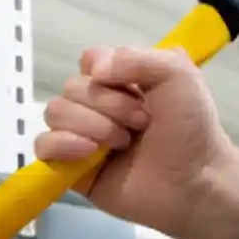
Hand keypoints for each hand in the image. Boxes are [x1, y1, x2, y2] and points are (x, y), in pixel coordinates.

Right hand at [34, 46, 238, 238]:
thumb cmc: (191, 128)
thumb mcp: (178, 75)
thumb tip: (93, 70)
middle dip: (107, 103)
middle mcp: (98, 107)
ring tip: (122, 143)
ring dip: (91, 124)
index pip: (90, 60)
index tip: (134, 86)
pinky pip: (43, 146)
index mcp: (121, 81)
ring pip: (55, 112)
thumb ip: (136, 57)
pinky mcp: (71, 169)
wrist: (196, 181)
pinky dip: (62, 143)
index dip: (105, 69)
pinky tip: (90, 152)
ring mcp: (82, 137)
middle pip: (72, 87)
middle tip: (141, 123)